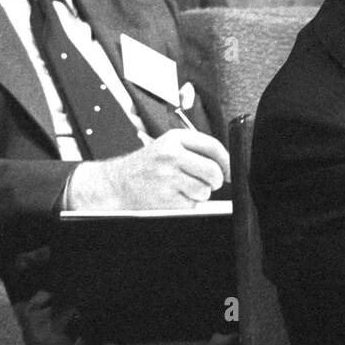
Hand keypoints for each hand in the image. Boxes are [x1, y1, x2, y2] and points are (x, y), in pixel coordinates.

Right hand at [64, 130, 229, 209]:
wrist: (115, 185)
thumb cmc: (145, 167)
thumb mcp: (166, 147)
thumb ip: (193, 150)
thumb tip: (225, 165)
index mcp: (174, 139)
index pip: (212, 146)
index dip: (226, 161)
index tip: (230, 170)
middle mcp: (170, 155)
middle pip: (213, 171)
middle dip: (216, 181)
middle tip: (209, 183)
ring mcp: (167, 177)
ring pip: (204, 190)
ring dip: (199, 194)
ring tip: (182, 189)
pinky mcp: (165, 198)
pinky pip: (191, 205)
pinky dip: (186, 205)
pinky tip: (172, 197)